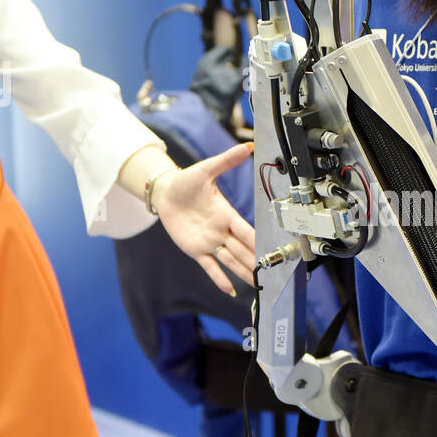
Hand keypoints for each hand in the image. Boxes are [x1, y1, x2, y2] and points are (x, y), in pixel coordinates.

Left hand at [151, 143, 255, 294]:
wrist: (166, 191)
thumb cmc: (186, 180)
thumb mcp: (206, 169)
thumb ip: (227, 160)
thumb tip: (247, 146)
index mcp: (226, 213)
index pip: (245, 230)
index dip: (256, 241)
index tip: (270, 250)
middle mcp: (221, 230)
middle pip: (241, 250)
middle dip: (255, 262)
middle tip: (270, 275)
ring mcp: (209, 242)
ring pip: (230, 260)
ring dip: (243, 273)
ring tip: (257, 285)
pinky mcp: (195, 249)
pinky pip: (210, 266)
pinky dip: (220, 278)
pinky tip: (230, 290)